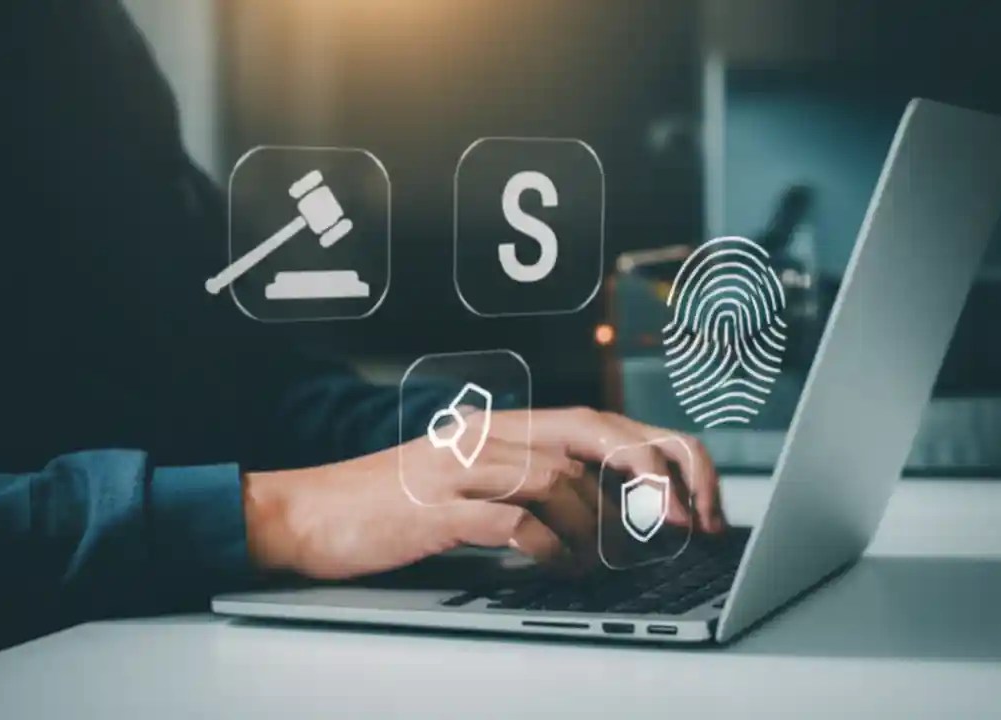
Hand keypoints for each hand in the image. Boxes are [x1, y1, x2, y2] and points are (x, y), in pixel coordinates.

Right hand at [242, 408, 721, 580]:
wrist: (308, 514)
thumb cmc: (392, 503)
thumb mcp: (468, 479)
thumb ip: (530, 481)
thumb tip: (610, 510)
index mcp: (500, 425)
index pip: (598, 421)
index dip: (655, 452)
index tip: (692, 497)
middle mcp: (486, 435)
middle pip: (590, 434)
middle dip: (648, 478)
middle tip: (677, 525)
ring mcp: (459, 467)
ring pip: (557, 479)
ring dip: (593, 528)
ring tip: (596, 562)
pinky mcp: (434, 508)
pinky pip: (510, 521)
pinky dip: (545, 547)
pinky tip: (551, 565)